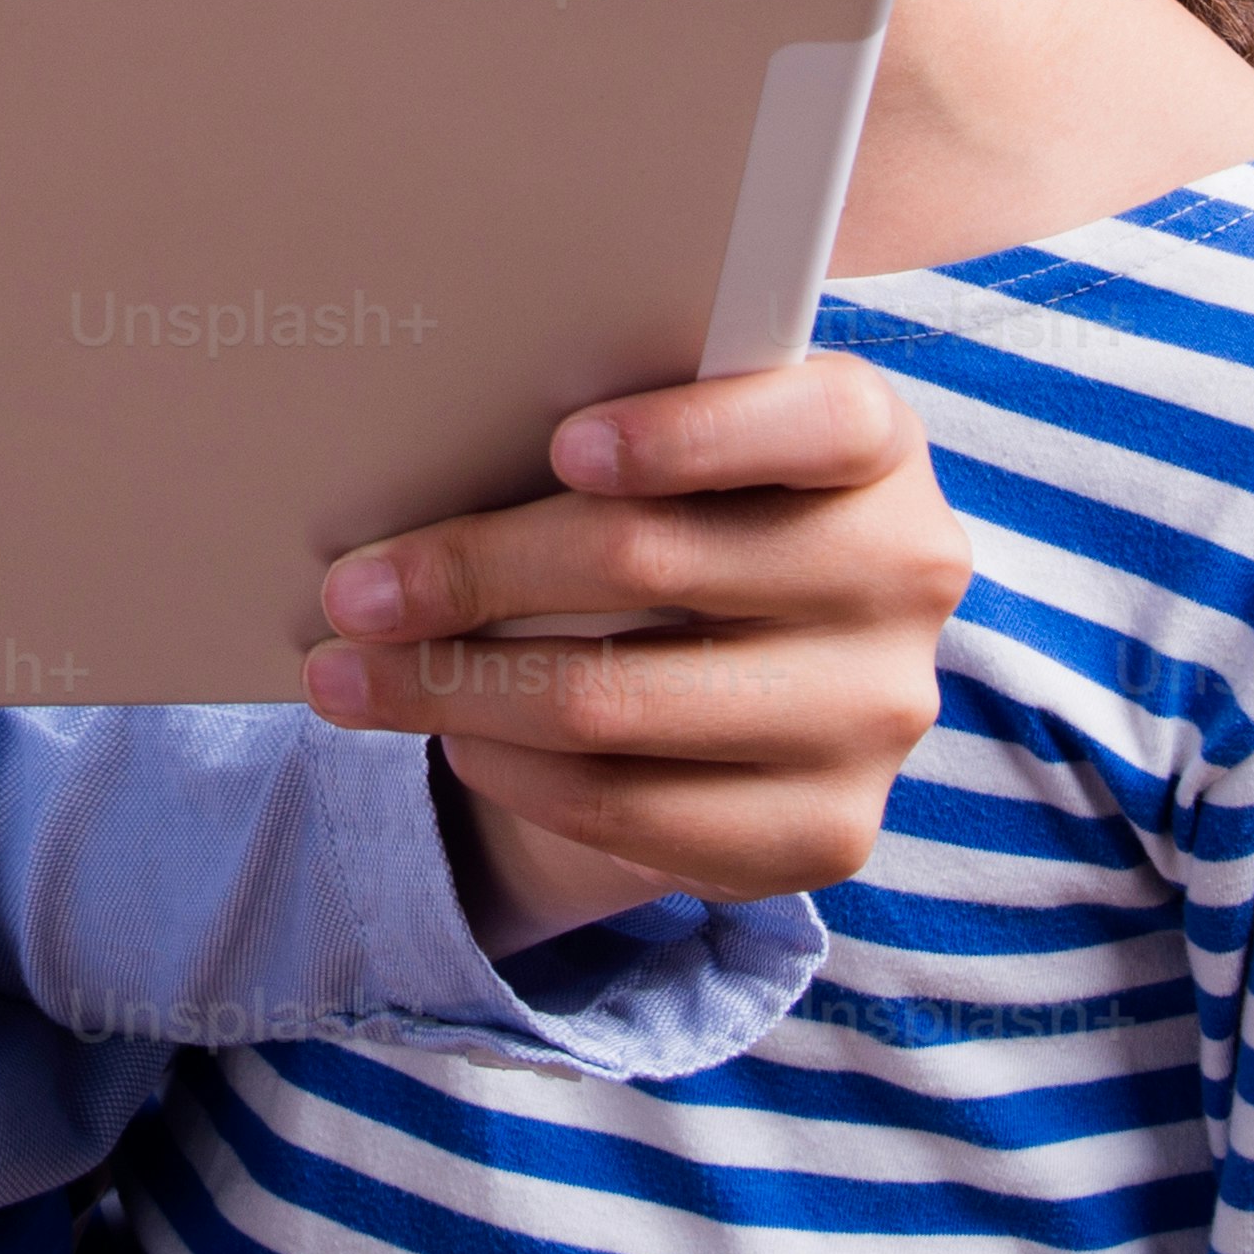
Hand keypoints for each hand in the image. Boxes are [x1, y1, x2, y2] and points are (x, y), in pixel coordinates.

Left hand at [293, 348, 963, 920]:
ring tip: (348, 674)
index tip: (562, 447)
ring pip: (620, 701)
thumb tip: (401, 444)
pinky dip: (518, 773)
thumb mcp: (665, 445)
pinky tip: (456, 739)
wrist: (744, 662)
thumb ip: (596, 431)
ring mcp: (877, 715)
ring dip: (454, 689)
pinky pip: (637, 812)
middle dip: (474, 572)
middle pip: (658, 564)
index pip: (817, 420)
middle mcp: (904, 575)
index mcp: (876, 442)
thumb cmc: (677, 508)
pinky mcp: (829, 833)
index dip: (691, 434)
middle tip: (350, 589)